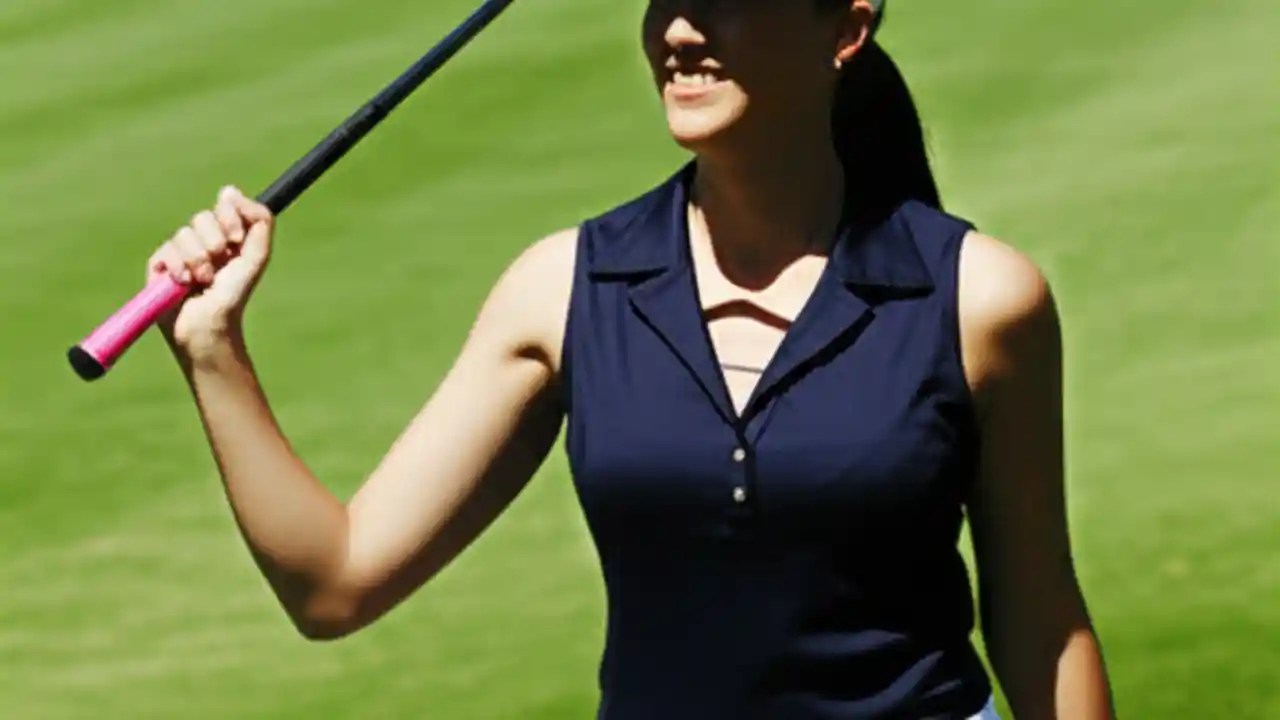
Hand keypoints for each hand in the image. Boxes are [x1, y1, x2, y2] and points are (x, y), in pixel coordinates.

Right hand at [147, 185, 274, 357]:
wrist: (210, 325)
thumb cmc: (234, 295)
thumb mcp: (255, 257)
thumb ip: (259, 222)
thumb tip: (230, 190)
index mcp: (226, 234)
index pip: (224, 204)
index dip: (229, 216)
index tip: (236, 238)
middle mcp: (202, 239)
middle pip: (202, 217)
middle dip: (215, 243)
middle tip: (220, 266)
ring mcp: (178, 251)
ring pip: (184, 234)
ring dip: (199, 260)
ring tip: (203, 281)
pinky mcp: (158, 264)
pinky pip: (166, 250)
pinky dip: (179, 268)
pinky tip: (184, 284)